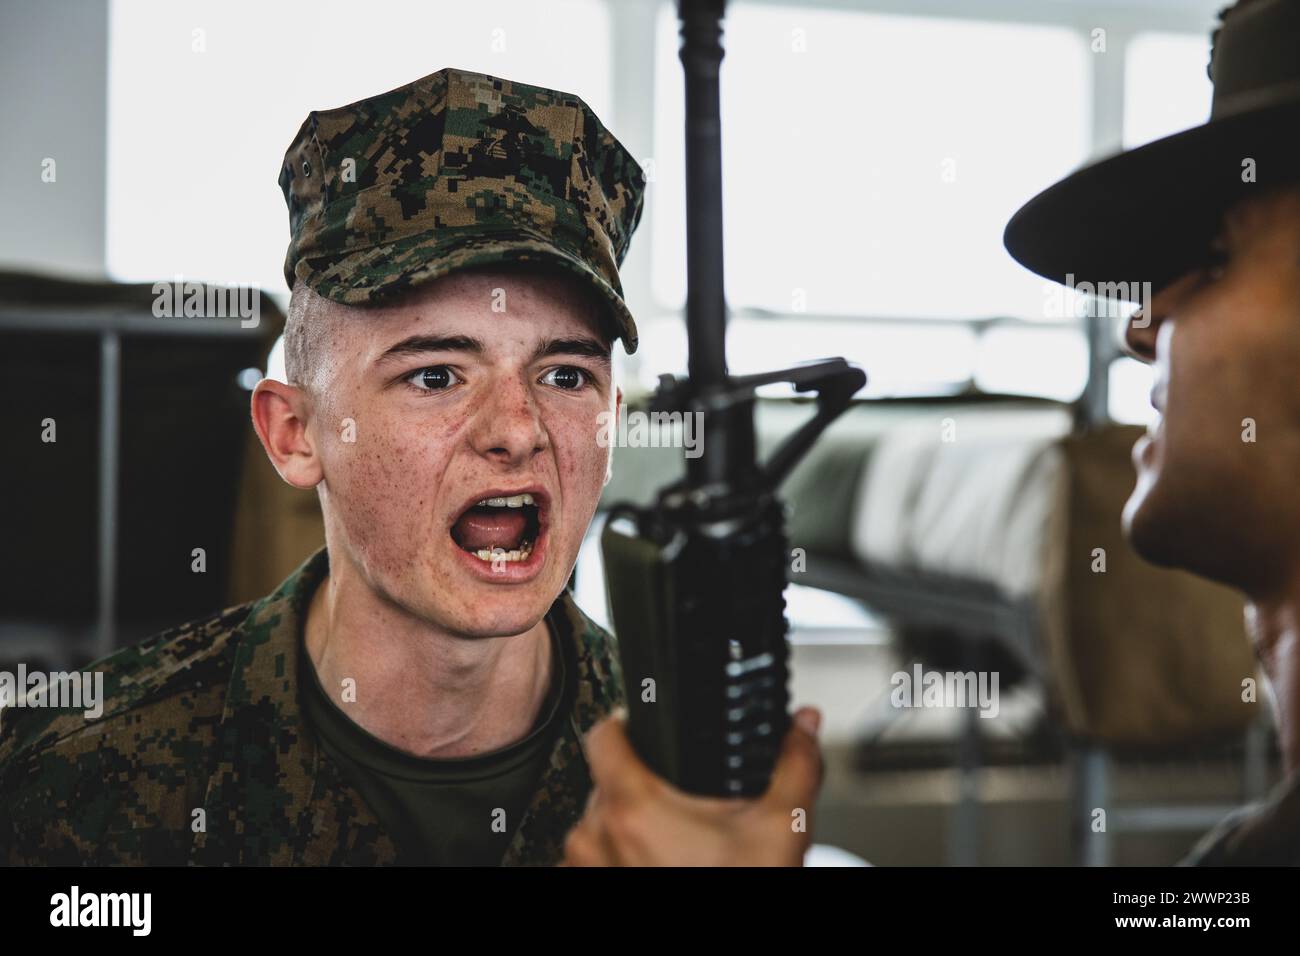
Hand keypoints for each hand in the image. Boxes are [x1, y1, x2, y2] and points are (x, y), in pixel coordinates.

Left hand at [562, 706, 823, 865]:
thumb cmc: (742, 891)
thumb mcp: (779, 829)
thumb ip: (793, 766)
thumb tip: (804, 726)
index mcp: (634, 806)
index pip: (602, 736)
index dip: (624, 725)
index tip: (638, 728)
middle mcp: (596, 837)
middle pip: (607, 783)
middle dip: (643, 789)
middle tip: (683, 811)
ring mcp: (586, 871)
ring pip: (597, 825)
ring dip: (627, 829)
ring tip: (674, 850)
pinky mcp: (586, 894)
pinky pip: (592, 862)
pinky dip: (618, 861)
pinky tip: (657, 871)